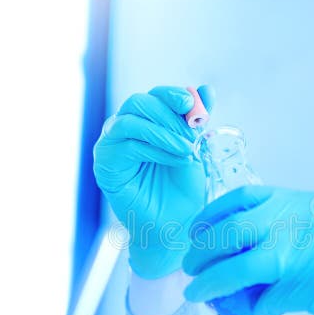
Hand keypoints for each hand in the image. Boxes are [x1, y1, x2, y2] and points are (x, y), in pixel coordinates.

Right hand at [93, 85, 213, 278]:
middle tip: (191, 130)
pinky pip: (125, 145)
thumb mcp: (196, 148)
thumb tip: (207, 89)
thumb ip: (197, 120)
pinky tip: (174, 158)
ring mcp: (112, 145)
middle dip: (168, 112)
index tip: (193, 104)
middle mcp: (125, 129)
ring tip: (186, 149)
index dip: (173, 95)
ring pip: (130, 120)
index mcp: (146, 122)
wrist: (177, 225)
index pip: (154, 96)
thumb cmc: (185, 188)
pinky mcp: (106, 164)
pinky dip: (153, 148)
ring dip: (162, 131)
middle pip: (138, 102)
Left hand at [182, 186, 313, 314]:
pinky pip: (267, 303)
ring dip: (213, 285)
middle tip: (190, 269)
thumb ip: (288, 232)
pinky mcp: (311, 284)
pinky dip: (257, 313)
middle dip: (201, 252)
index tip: (193, 233)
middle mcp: (298, 218)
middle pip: (229, 230)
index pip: (241, 198)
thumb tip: (241, 260)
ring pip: (238, 267)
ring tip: (201, 297)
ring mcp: (304, 249)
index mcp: (302, 201)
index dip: (209, 216)